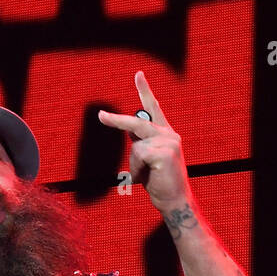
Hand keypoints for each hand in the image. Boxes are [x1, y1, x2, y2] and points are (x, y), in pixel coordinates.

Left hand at [97, 70, 192, 213]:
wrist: (175, 200)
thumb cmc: (159, 182)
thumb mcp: (148, 159)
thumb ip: (141, 142)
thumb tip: (128, 128)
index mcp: (165, 133)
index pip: (153, 108)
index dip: (145, 91)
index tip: (138, 74)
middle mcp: (169, 134)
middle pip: (137, 122)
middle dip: (117, 120)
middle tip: (101, 116)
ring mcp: (169, 142)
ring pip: (135, 146)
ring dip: (134, 165)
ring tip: (146, 175)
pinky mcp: (166, 152)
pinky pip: (139, 156)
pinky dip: (137, 169)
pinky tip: (148, 176)